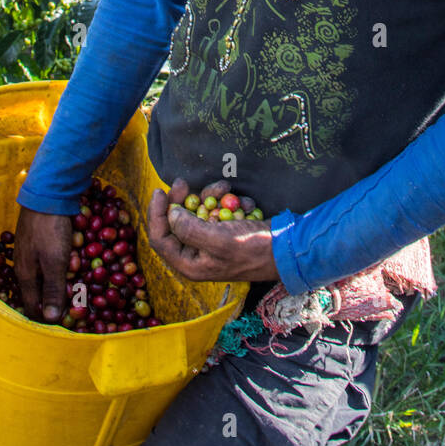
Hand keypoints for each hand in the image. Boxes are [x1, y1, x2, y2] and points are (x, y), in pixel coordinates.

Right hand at [14, 207, 72, 321]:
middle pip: (40, 292)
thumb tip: (51, 319)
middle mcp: (25, 267)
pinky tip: (73, 258)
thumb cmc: (51, 230)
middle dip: (58, 298)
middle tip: (78, 298)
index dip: (49, 318)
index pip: (33, 308)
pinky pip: (49, 260)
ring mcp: (30, 252)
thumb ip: (53, 290)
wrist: (47, 193)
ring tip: (78, 277)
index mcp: (26, 276)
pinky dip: (62, 263)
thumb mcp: (55, 262)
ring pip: (46, 276)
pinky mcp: (38, 241)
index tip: (68, 321)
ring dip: (62, 280)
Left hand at [147, 178, 278, 282]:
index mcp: (190, 264)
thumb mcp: (219, 240)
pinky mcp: (226, 230)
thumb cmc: (253, 249)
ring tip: (225, 188)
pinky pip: (217, 211)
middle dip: (182, 200)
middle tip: (184, 182)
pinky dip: (228, 202)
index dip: (156, 215)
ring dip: (210, 197)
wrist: (288, 248)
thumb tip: (171, 214)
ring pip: (197, 212)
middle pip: (176, 222)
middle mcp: (198, 254)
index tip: (160, 192)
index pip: (160, 238)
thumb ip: (189, 229)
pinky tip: (244, 203)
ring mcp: (212, 241)